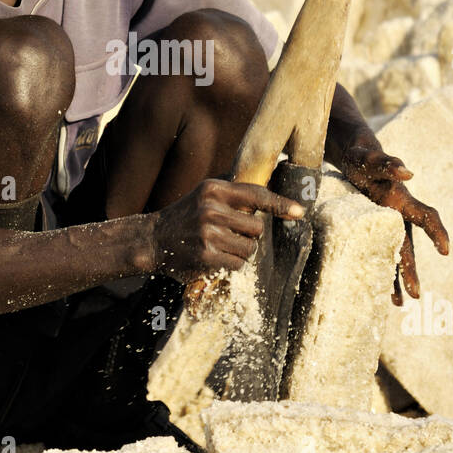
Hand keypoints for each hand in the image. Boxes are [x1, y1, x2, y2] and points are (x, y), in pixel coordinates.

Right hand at [150, 179, 304, 283]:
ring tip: (220, 246)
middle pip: (257, 227)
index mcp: (214, 189)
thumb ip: (234, 194)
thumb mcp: (206, 195)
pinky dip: (230, 263)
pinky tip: (214, 256)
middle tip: (229, 233)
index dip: (280, 204)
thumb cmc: (186, 216)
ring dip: (240, 251)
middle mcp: (211, 208)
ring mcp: (208, 232)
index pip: (256, 195)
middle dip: (249, 234)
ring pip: (249, 248)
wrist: (153, 239)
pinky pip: (237, 263)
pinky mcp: (206, 255)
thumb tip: (270, 196)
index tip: (299, 212)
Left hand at [338, 141, 449, 305]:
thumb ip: (387, 164)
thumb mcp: (370, 158)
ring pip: (393, 254)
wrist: (355, 155)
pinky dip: (379, 270)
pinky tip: (379, 290)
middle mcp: (396, 214)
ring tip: (398, 304)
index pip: (425, 216)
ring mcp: (383, 222)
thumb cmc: (363, 156)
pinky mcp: (368, 227)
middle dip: (410, 270)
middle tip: (416, 295)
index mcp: (400, 199)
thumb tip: (407, 173)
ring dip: (396, 278)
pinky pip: (376, 252)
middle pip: (406, 245)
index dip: (437, 232)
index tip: (446, 250)